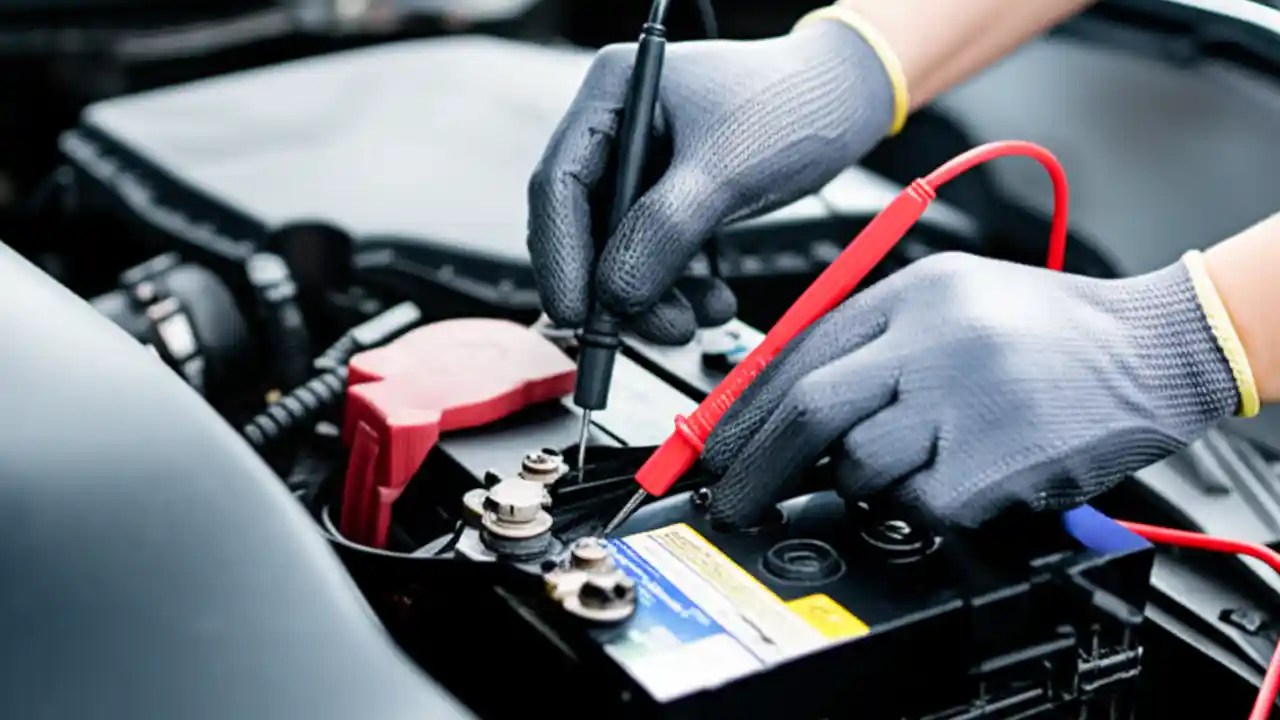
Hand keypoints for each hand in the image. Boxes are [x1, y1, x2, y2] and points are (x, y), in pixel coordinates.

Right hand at [527, 19, 898, 343]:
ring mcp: (643, 165)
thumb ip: (664, 230)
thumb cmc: (795, 104)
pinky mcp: (671, 197)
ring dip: (651, 298)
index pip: (559, 181)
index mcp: (614, 93)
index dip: (560, 253)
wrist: (850, 101)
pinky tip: (713, 304)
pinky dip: (679, 289)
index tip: (574, 312)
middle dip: (611, 285)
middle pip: (583, 223)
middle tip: (637, 330)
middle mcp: (618, 127)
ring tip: (691, 322)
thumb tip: (614, 293)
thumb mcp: (726, 169)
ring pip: (621, 251)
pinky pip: (656, 257)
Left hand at [701, 252, 1243, 528]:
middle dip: (754, 464)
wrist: (1152, 350)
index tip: (713, 442)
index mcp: (912, 293)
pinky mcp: (992, 465)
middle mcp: (931, 341)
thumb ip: (870, 336)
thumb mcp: (950, 295)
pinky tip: (949, 481)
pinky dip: (916, 506)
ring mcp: (962, 403)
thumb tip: (780, 394)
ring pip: (859, 466)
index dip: (741, 406)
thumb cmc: (1048, 328)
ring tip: (899, 465)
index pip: (796, 351)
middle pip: (808, 411)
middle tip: (729, 495)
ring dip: (858, 481)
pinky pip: (916, 505)